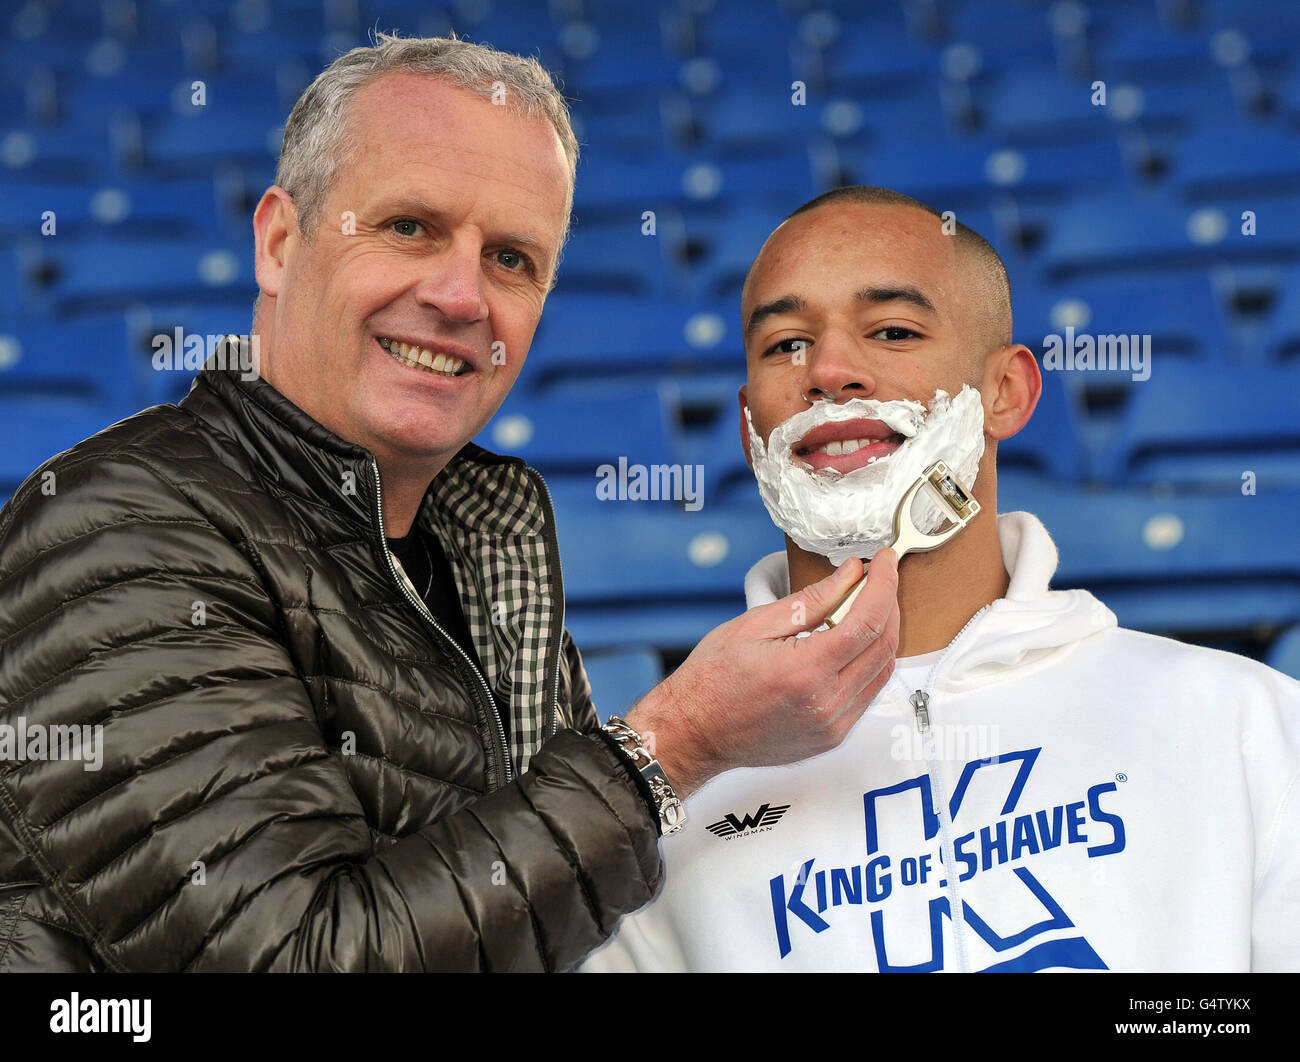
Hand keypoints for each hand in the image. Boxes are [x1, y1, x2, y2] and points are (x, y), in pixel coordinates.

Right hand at [626, 548, 899, 798]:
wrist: (694, 733)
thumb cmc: (712, 679)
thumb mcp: (755, 625)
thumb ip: (812, 600)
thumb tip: (851, 574)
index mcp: (806, 671)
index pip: (868, 621)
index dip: (884, 584)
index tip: (885, 560)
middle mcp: (826, 704)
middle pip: (884, 645)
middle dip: (889, 604)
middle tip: (878, 577)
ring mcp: (832, 726)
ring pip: (882, 671)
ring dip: (883, 633)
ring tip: (866, 606)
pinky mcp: (832, 738)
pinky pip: (867, 693)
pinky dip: (869, 662)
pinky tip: (852, 643)